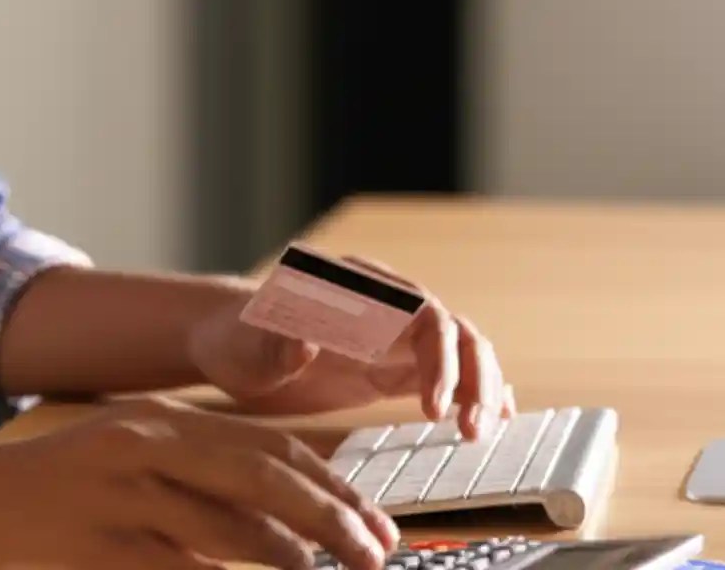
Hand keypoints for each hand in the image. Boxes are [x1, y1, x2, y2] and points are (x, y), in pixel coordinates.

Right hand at [0, 397, 397, 569]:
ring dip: (293, 554)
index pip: (272, 447)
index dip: (333, 483)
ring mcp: (125, 495)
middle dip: (333, 516)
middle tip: (377, 550)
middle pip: (266, 478)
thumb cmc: (67, 484)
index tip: (375, 517)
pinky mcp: (101, 544)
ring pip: (232, 526)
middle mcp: (154, 447)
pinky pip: (183, 569)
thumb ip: (207, 473)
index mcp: (169, 420)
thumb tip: (291, 518)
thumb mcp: (140, 456)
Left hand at [188, 257, 516, 439]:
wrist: (230, 339)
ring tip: (480, 433)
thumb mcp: (246, 347)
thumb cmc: (236, 340)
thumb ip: (276, 345)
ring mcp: (395, 335)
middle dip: (473, 377)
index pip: (423, 313)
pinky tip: (493, 418)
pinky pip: (447, 373)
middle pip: (456, 331)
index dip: (440, 359)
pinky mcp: (394, 365)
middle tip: (471, 430)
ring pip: (462, 351)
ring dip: (480, 388)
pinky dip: (473, 391)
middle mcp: (388, 306)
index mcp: (360, 291)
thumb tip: (306, 342)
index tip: (434, 409)